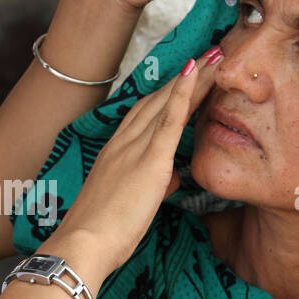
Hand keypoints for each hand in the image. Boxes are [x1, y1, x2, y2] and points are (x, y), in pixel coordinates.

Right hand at [53, 47, 219, 271]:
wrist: (84, 244)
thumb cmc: (100, 234)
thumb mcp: (128, 204)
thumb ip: (151, 185)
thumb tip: (171, 178)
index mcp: (114, 154)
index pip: (144, 115)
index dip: (165, 94)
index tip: (184, 77)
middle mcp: (122, 143)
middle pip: (157, 101)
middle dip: (183, 77)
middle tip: (207, 54)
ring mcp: (134, 148)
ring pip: (166, 102)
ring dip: (193, 77)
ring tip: (215, 55)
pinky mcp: (149, 160)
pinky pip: (169, 119)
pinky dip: (183, 93)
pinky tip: (197, 72)